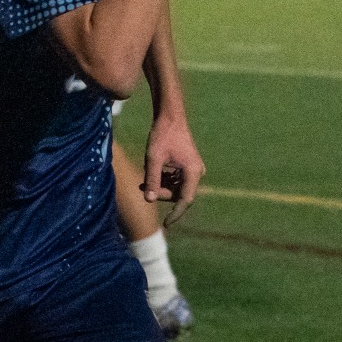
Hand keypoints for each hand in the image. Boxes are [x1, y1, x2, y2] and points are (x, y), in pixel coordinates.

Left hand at [142, 111, 204, 225]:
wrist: (170, 117)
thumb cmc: (162, 135)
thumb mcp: (153, 159)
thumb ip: (152, 180)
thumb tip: (150, 200)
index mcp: (193, 172)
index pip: (185, 200)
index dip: (175, 214)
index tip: (166, 224)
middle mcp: (197, 172)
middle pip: (179, 194)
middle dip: (162, 194)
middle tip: (144, 187)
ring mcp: (193, 170)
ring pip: (177, 188)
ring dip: (161, 187)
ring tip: (144, 182)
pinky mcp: (188, 167)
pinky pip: (177, 181)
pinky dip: (164, 181)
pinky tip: (153, 174)